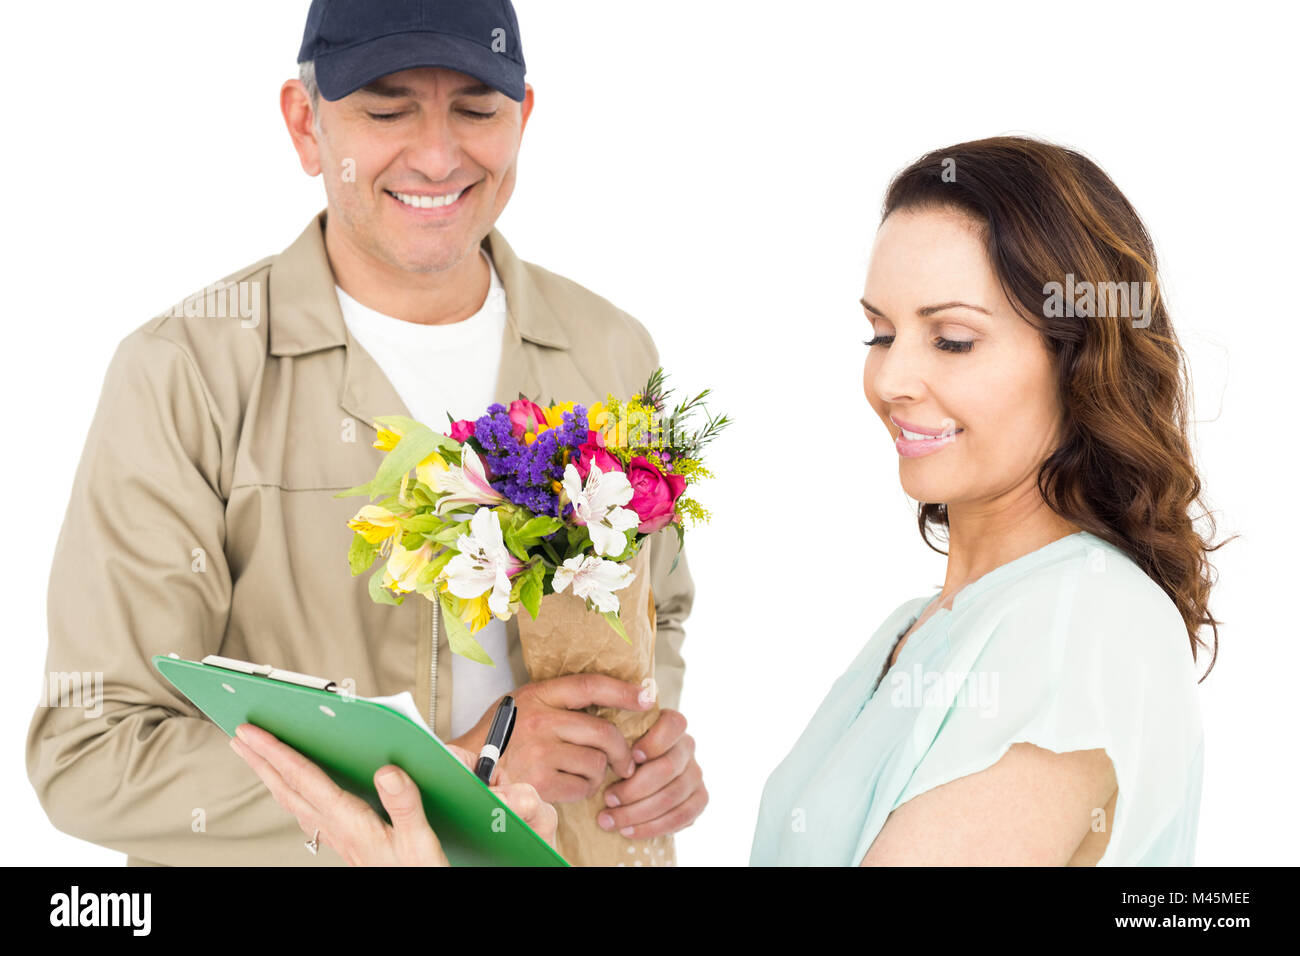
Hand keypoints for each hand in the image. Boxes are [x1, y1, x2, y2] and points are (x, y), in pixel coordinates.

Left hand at [230, 723, 557, 863]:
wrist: (417, 891)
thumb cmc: (418, 872)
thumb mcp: (420, 840)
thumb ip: (405, 804)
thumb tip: (387, 772)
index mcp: (351, 823)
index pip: (305, 780)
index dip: (276, 753)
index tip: (253, 734)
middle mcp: (338, 829)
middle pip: (289, 790)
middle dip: (262, 761)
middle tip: (240, 738)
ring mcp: (338, 837)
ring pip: (293, 802)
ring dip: (271, 777)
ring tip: (257, 758)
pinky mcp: (346, 842)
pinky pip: (307, 813)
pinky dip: (291, 794)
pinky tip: (292, 792)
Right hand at [452, 675, 654, 804]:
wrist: (467, 767)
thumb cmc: (499, 735)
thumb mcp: (525, 702)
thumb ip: (560, 700)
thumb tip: (610, 702)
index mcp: (539, 694)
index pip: (591, 686)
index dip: (624, 691)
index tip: (648, 695)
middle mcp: (541, 720)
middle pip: (604, 732)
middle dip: (621, 750)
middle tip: (625, 760)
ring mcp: (541, 752)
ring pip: (597, 762)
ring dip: (599, 772)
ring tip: (585, 772)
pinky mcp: (540, 781)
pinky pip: (582, 786)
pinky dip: (583, 789)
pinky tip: (569, 784)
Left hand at [596, 708, 706, 838]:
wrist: (633, 784)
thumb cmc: (619, 755)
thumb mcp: (616, 740)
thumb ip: (614, 739)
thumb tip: (600, 748)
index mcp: (671, 725)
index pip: (673, 725)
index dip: (654, 742)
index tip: (632, 756)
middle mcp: (687, 747)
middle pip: (668, 768)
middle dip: (635, 788)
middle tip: (608, 799)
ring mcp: (695, 773)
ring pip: (672, 796)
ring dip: (637, 812)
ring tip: (610, 820)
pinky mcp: (699, 799)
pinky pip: (682, 816)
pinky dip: (653, 827)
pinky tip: (628, 832)